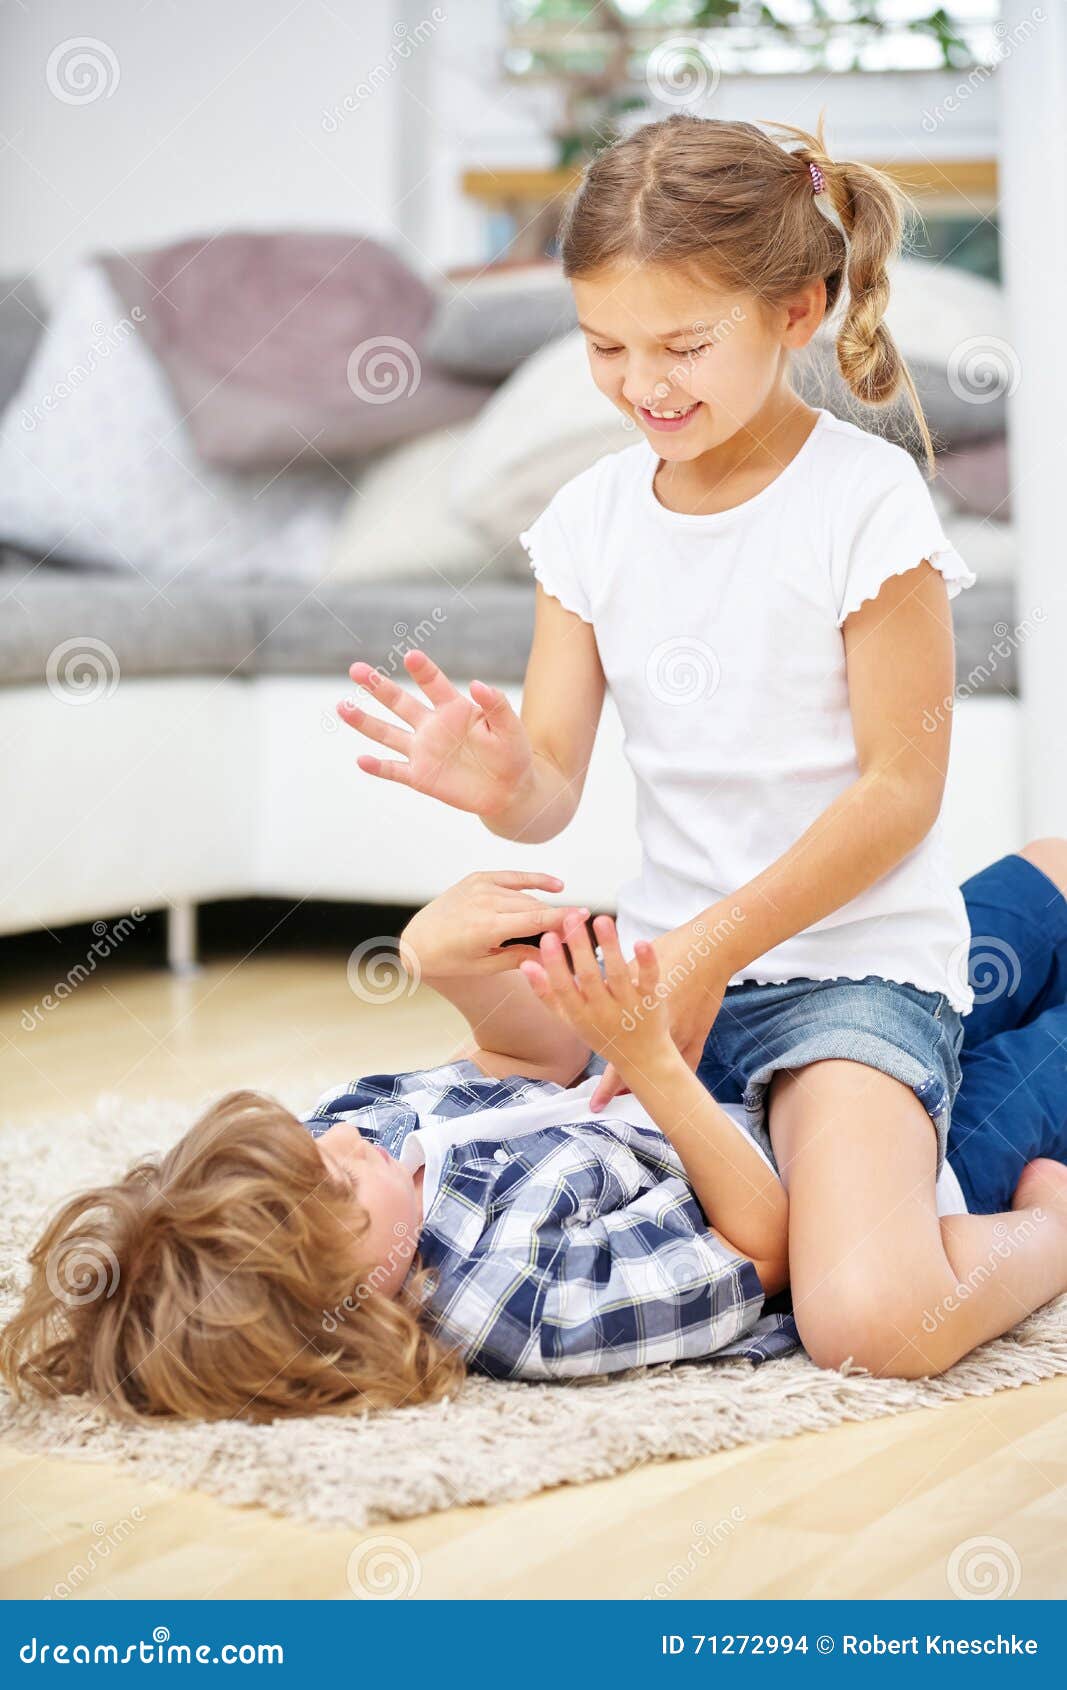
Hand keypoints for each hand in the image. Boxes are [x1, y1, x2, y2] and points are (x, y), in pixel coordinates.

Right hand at [338, 651, 535, 817]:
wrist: (509, 790)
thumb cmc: (512, 753)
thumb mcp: (511, 727)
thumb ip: (497, 704)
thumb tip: (477, 684)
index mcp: (454, 709)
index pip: (434, 684)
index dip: (423, 671)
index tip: (412, 657)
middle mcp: (432, 726)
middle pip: (400, 703)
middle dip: (378, 686)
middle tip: (356, 669)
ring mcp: (423, 751)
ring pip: (388, 733)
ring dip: (365, 722)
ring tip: (342, 706)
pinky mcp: (420, 777)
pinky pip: (394, 770)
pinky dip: (378, 767)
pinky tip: (361, 760)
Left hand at [400, 871, 584, 980]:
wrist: (418, 940)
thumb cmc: (449, 959)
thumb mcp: (485, 967)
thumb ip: (520, 958)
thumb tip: (552, 955)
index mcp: (486, 927)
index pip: (535, 920)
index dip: (563, 918)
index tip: (585, 917)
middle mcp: (485, 902)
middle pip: (535, 907)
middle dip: (558, 917)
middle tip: (578, 930)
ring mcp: (481, 886)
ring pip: (526, 896)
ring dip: (545, 908)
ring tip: (562, 922)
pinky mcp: (478, 878)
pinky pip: (514, 877)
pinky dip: (536, 880)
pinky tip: (557, 885)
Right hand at [519, 910, 673, 1081]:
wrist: (642, 1059)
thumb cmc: (600, 1034)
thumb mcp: (570, 1019)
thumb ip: (547, 992)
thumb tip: (525, 963)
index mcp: (580, 1016)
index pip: (563, 989)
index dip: (554, 964)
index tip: (548, 937)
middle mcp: (603, 1012)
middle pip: (590, 977)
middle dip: (580, 947)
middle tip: (571, 917)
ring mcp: (629, 1007)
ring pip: (618, 974)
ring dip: (610, 946)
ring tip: (601, 919)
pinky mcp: (652, 1000)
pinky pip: (649, 980)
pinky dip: (646, 962)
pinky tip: (641, 941)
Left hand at [588, 922, 728, 1110]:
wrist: (707, 950)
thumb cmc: (668, 952)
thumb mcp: (630, 969)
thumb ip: (611, 989)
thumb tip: (587, 994)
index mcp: (637, 1020)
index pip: (617, 1061)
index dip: (605, 1086)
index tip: (595, 1105)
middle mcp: (660, 1035)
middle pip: (639, 1072)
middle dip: (621, 1090)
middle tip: (607, 1108)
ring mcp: (682, 1036)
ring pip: (663, 1070)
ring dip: (650, 1081)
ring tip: (641, 1099)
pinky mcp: (699, 1033)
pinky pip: (689, 1062)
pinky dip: (680, 1075)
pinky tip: (676, 1090)